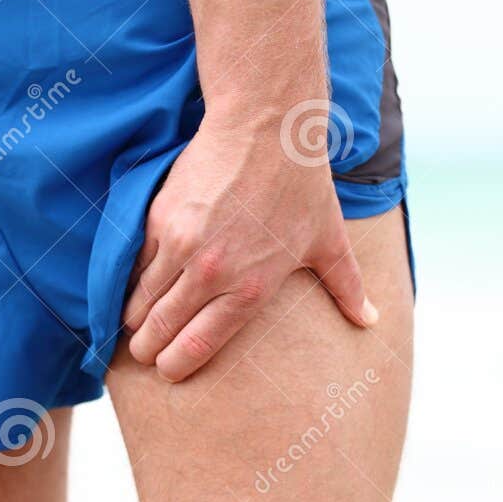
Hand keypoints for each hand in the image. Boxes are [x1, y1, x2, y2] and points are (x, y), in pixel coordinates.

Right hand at [122, 109, 377, 381]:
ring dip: (135, 319)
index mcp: (250, 289)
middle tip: (146, 354)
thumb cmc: (301, 186)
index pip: (197, 346)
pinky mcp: (159, 219)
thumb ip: (346, 287)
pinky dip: (131, 281)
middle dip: (149, 349)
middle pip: (162, 330)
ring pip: (141, 300)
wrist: (266, 129)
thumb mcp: (328, 241)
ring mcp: (180, 245)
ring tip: (135, 328)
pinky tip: (134, 290)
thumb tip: (371, 320)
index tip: (169, 373)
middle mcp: (211, 273)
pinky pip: (135, 265)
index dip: (176, 366)